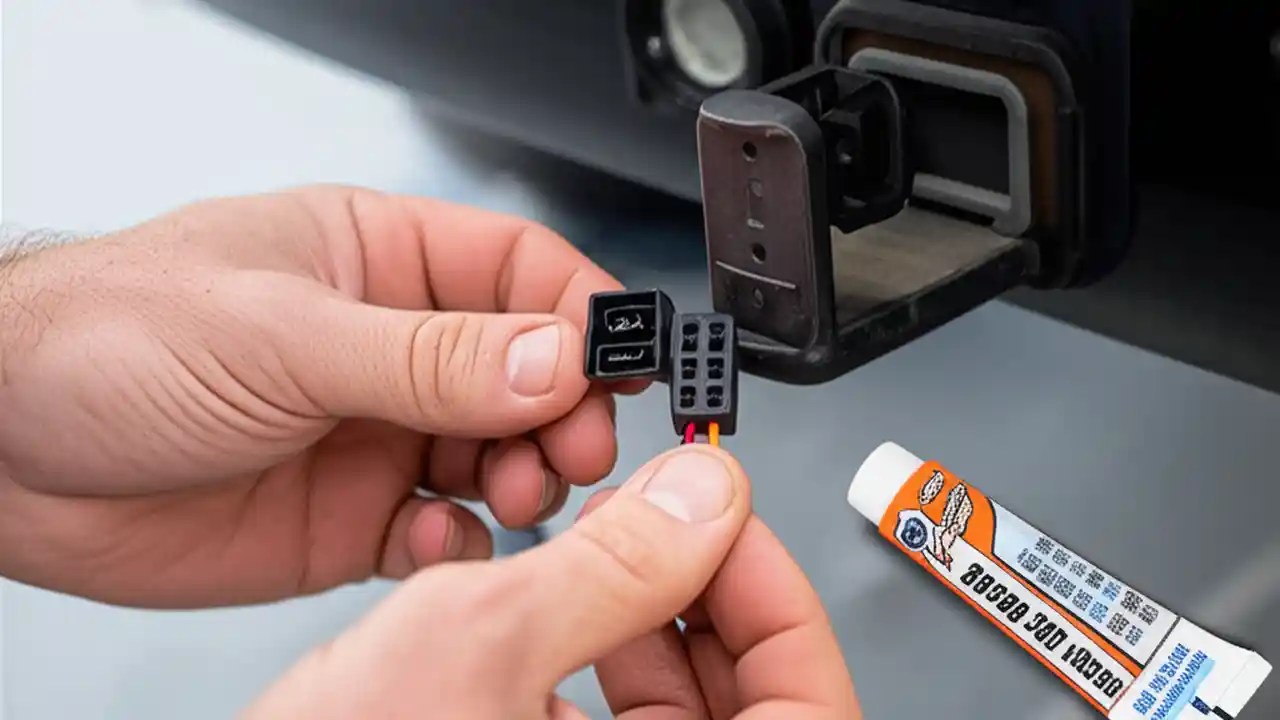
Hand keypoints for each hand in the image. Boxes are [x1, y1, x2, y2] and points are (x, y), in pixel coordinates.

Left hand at [0, 186, 637, 606]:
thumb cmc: (107, 341)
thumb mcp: (282, 333)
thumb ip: (428, 355)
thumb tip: (553, 357)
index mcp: (379, 263)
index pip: (521, 272)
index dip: (582, 316)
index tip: (622, 366)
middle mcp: (391, 349)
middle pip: (529, 373)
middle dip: (563, 413)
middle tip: (569, 450)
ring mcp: (375, 434)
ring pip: (497, 457)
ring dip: (522, 482)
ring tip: (510, 497)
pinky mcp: (351, 517)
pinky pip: (442, 534)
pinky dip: (458, 548)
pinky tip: (430, 546)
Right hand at [246, 446, 860, 718]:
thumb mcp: (475, 646)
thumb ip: (609, 564)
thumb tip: (701, 499)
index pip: (809, 709)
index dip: (777, 598)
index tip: (726, 520)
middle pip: (748, 707)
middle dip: (705, 595)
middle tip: (669, 522)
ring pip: (675, 718)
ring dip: (649, 624)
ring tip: (607, 555)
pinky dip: (596, 667)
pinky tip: (551, 614)